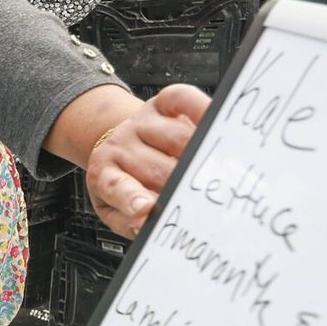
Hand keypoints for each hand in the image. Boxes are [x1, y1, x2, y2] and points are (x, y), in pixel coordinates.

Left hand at [84, 85, 210, 238]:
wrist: (116, 142)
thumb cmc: (124, 181)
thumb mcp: (116, 208)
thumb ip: (128, 221)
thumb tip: (145, 226)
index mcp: (104, 175)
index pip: (118, 188)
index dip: (133, 199)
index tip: (146, 209)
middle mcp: (121, 146)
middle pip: (157, 167)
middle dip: (182, 184)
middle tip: (208, 199)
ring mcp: (141, 123)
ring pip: (176, 138)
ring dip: (199, 154)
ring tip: (221, 170)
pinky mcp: (160, 103)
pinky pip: (182, 99)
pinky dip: (200, 108)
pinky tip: (213, 119)